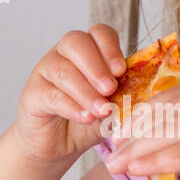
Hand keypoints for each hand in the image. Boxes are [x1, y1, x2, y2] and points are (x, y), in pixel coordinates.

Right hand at [13, 25, 127, 165]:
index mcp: (89, 51)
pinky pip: (51, 94)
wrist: (59, 146)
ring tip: (102, 110)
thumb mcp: (113, 107)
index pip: (99, 33)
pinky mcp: (32, 94)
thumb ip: (125, 96)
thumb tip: (147, 94)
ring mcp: (45, 71)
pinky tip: (85, 117)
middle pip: (76, 42)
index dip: (110, 48)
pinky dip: (71, 106)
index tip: (121, 71)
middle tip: (111, 89)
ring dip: (86, 91)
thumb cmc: (89, 121)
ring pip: (63, 71)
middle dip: (96, 66)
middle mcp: (64, 54)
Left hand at [101, 81, 179, 179]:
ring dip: (135, 151)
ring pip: (168, 133)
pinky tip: (134, 171)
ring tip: (114, 166)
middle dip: (132, 136)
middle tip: (109, 154)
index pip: (167, 98)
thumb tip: (141, 144)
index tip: (117, 136)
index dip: (138, 117)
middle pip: (164, 114)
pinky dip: (153, 163)